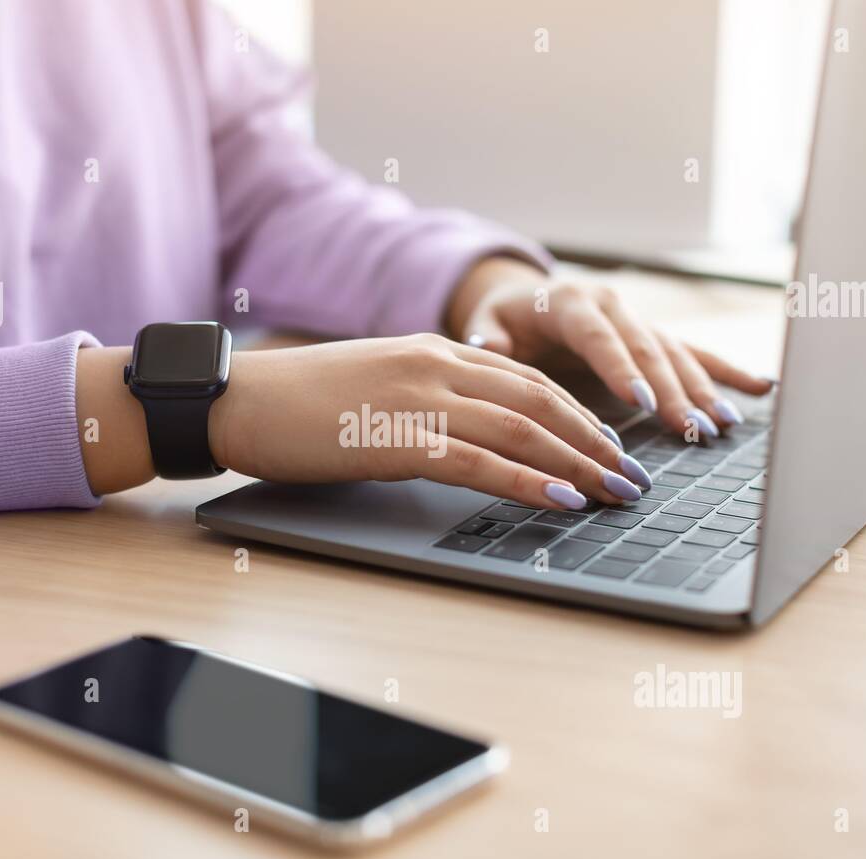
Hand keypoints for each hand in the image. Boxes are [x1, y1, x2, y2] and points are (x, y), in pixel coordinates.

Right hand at [207, 334, 655, 510]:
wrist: (234, 399)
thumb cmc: (295, 404)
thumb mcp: (373, 389)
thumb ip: (424, 402)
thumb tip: (465, 441)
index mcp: (432, 351)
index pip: (526, 379)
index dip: (576, 413)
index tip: (608, 444)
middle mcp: (436, 364)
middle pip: (539, 400)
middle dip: (593, 439)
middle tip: (631, 475)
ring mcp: (418, 396)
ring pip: (521, 429)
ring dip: (577, 463)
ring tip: (615, 492)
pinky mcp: (396, 435)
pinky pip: (478, 461)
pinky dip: (527, 482)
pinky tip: (561, 500)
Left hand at [445, 257, 773, 438]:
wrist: (525, 299)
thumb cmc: (505, 318)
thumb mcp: (487, 322)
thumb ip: (491, 335)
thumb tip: (491, 345)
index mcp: (572, 303)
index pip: (599, 338)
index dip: (621, 369)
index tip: (641, 401)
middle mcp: (613, 308)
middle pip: (647, 352)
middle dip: (673, 392)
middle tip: (691, 428)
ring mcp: (638, 321)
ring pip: (675, 355)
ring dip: (702, 390)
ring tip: (723, 423)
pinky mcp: (653, 336)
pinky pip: (694, 353)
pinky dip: (725, 371)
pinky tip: (758, 388)